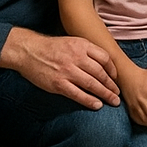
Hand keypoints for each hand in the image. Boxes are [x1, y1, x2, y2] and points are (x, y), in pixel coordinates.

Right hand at [1, 29, 119, 108]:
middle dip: (111, 85)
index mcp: (81, 45)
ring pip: (92, 84)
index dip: (113, 69)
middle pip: (101, 73)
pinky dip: (89, 100)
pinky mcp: (59, 83)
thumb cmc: (50, 47)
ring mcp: (67, 71)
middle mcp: (76, 57)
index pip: (104, 58)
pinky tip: (97, 105)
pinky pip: (78, 94)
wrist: (28, 51)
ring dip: (105, 94)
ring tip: (113, 101)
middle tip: (118, 93)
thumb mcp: (71, 41)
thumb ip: (86, 50)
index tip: (115, 78)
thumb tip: (103, 62)